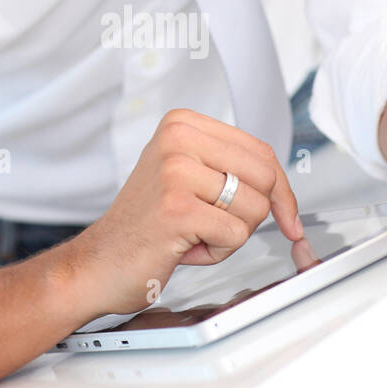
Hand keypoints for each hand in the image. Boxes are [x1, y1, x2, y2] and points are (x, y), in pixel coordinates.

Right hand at [68, 108, 303, 319]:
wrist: (98, 263)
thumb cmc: (146, 226)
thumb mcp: (188, 179)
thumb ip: (230, 169)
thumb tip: (284, 186)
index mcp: (182, 123)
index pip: (261, 151)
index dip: (281, 190)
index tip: (288, 216)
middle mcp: (178, 138)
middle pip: (265, 176)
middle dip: (250, 214)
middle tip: (212, 225)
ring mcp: (176, 171)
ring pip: (254, 208)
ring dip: (230, 235)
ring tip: (191, 234)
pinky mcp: (177, 208)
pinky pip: (235, 235)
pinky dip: (217, 252)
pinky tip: (184, 247)